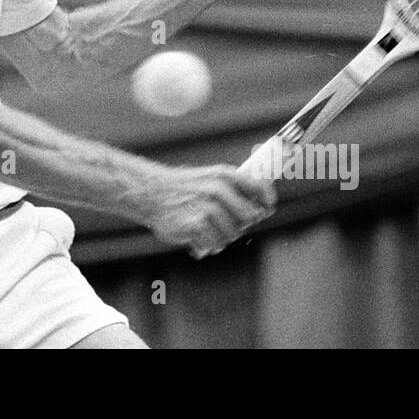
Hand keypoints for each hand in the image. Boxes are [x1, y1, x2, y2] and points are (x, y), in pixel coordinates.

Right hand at [144, 164, 276, 258]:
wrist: (151, 192)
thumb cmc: (184, 189)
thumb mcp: (209, 178)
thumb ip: (235, 189)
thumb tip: (265, 208)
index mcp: (224, 174)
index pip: (259, 188)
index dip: (267, 200)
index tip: (267, 208)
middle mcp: (218, 188)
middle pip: (250, 216)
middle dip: (241, 223)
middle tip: (225, 221)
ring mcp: (207, 206)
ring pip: (233, 234)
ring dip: (222, 236)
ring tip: (206, 228)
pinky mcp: (196, 224)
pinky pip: (216, 243)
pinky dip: (208, 244)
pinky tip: (197, 236)